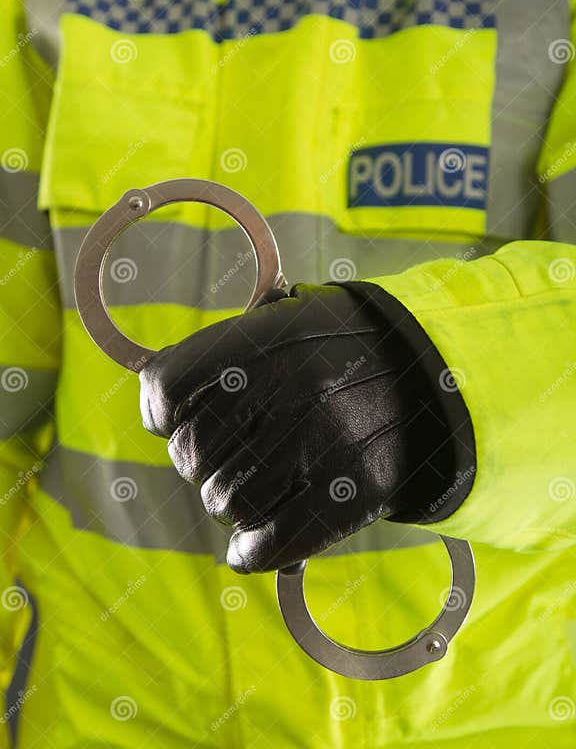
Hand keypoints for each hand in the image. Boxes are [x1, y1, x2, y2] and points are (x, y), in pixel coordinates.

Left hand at [139, 283, 456, 572]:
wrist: (425, 378)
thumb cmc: (336, 352)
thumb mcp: (282, 320)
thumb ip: (221, 352)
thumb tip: (159, 413)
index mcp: (263, 341)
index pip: (167, 390)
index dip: (162, 414)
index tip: (176, 420)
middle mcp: (287, 389)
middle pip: (191, 455)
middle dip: (201, 464)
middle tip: (231, 457)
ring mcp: (318, 444)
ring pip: (226, 503)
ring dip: (230, 506)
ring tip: (255, 490)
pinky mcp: (349, 494)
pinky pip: (267, 545)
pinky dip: (251, 552)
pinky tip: (252, 547)